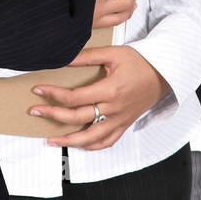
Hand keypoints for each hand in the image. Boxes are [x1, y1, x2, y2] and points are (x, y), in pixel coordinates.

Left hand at [31, 45, 171, 149]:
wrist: (164, 73)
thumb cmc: (140, 61)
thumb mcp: (114, 53)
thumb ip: (88, 56)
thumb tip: (64, 58)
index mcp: (110, 90)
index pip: (75, 97)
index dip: (54, 94)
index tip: (39, 90)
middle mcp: (114, 109)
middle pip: (78, 118)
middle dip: (53, 114)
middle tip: (35, 111)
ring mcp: (119, 120)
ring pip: (90, 138)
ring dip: (68, 140)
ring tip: (51, 139)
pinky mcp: (124, 124)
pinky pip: (107, 141)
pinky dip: (91, 146)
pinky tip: (79, 145)